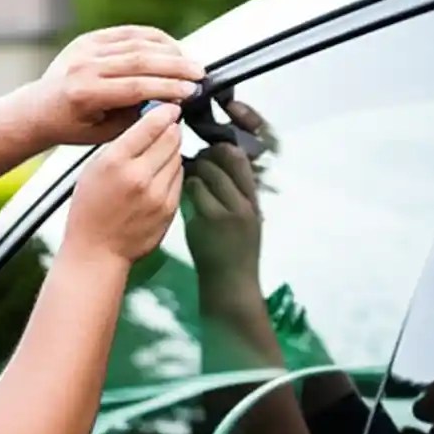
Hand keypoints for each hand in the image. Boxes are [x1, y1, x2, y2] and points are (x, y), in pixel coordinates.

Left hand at [23, 25, 204, 145]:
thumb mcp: (103, 133)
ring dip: (169, 51)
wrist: (39, 109)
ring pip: (137, 43)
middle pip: (140, 60)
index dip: (168, 88)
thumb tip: (169, 104)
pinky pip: (128, 33)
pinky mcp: (89, 38)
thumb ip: (135, 119)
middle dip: (175, 67)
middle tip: (199, 75)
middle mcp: (84, 67)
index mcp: (86, 94)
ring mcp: (86, 49)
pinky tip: (172, 47)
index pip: (136, 87)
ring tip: (190, 62)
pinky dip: (153, 38)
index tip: (191, 92)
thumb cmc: (71, 127)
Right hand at [63, 102, 182, 265]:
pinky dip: (172, 172)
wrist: (97, 252)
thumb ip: (120, 145)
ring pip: (178, 156)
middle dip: (170, 130)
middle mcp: (139, 176)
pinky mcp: (169, 208)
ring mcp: (157, 194)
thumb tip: (149, 123)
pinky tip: (157, 178)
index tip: (169, 107)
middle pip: (171, 137)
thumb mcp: (93, 170)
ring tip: (156, 157)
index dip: (164, 112)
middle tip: (165, 128)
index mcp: (115, 162)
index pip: (151, 124)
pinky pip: (180, 178)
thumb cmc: (89, 211)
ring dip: (172, 151)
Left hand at [184, 143, 262, 290]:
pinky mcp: (206, 221)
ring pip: (207, 172)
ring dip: (193, 168)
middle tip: (193, 159)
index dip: (223, 149)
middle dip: (205, 155)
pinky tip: (180, 189)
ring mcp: (225, 211)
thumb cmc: (236, 253)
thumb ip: (237, 196)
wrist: (231, 284)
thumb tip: (218, 167)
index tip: (210, 151)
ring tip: (186, 174)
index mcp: (254, 201)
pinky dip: (186, 185)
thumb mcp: (248, 221)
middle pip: (224, 160)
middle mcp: (244, 203)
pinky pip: (193, 190)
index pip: (241, 160)